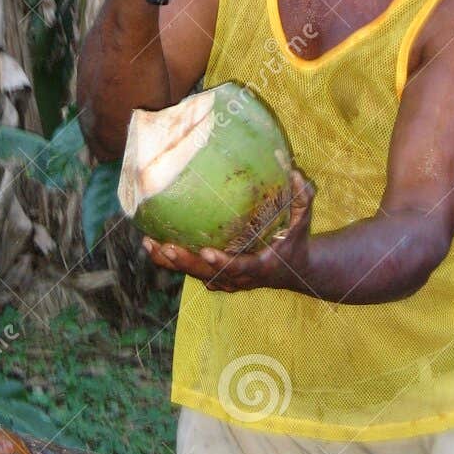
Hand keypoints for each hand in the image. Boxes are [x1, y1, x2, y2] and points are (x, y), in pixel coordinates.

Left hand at [142, 171, 315, 292]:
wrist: (295, 270)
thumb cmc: (297, 240)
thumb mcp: (304, 219)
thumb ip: (303, 197)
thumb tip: (296, 172)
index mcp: (260, 266)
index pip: (239, 267)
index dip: (222, 263)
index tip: (206, 252)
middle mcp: (240, 278)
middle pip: (208, 275)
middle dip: (186, 263)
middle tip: (166, 247)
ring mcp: (227, 280)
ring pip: (195, 274)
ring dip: (172, 262)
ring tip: (149, 243)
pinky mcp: (217, 277)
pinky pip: (192, 270)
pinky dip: (172, 261)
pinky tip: (151, 244)